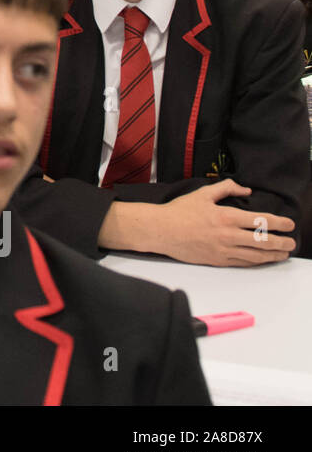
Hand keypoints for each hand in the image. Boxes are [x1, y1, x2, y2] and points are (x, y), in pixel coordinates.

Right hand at [101, 179, 295, 265]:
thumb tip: (245, 190)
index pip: (261, 221)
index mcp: (226, 216)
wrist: (160, 230)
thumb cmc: (179, 211)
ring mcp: (223, 250)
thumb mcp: (202, 193)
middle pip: (263, 241)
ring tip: (283, 254)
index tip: (289, 224)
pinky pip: (242, 263)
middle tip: (291, 242)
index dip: (279, 223)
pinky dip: (256, 261)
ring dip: (273, 255)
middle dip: (282, 242)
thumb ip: (226, 188)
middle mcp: (228, 235)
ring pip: (256, 255)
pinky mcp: (217, 260)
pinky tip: (263, 259)